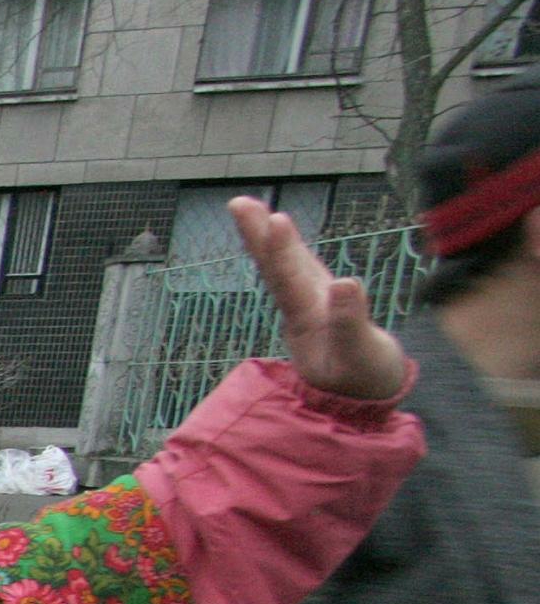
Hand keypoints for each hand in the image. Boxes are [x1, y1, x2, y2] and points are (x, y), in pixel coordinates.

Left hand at [233, 195, 407, 403]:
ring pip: (285, 265)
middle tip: (238, 202)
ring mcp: (308, 305)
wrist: (361, 401)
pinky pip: (299, 269)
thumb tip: (344, 284)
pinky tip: (278, 228)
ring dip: (267, 237)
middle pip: (277, 266)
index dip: (281, 249)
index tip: (273, 218)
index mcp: (307, 318)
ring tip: (249, 206)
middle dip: (259, 234)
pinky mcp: (321, 304)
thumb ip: (350, 323)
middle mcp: (301, 308)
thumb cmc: (364, 379)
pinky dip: (289, 247)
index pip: (289, 279)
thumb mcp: (360, 355)